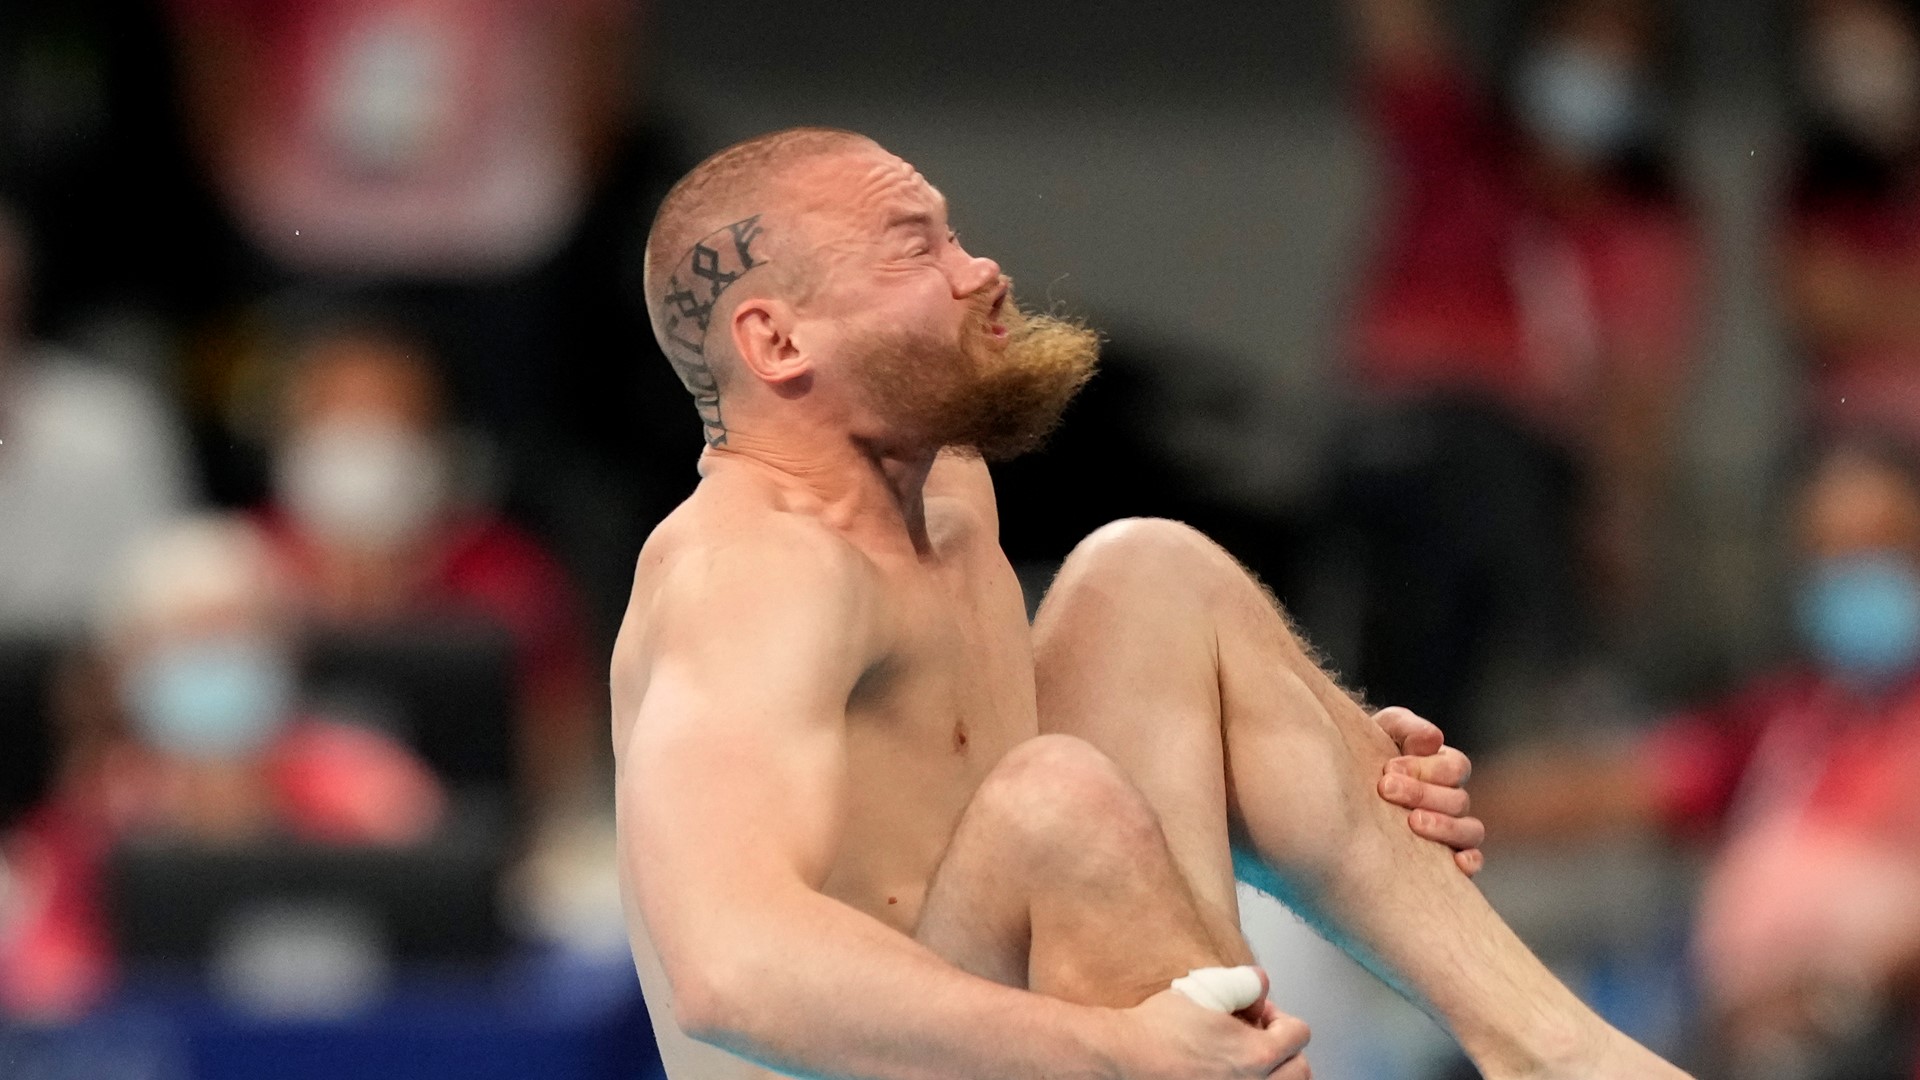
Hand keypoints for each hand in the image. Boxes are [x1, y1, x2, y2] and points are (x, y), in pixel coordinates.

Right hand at [1110, 973, 1311, 1079]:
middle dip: (1284, 1048)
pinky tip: (1226, 1072)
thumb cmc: (1157, 1030)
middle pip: (1300, 1071)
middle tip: (1257, 1036)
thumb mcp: (1204, 991)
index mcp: (1257, 1055)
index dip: (1279, 1015)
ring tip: (1246, 1059)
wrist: (1123, 1060)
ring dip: (1274, 1072)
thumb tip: (1261, 982)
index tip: (1256, 1012)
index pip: (1299, 1034)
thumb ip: (1243, 982)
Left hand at [1371, 706, 1484, 875]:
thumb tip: (1434, 739)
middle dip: (1422, 793)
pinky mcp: (1446, 860)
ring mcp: (1453, 831)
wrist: (1338, 792)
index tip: (1388, 768)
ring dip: (1445, 826)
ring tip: (1412, 822)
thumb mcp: (1380, 733)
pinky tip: (1454, 862)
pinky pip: (1473, 862)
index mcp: (1443, 769)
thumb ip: (1405, 727)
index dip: (1426, 767)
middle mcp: (1452, 800)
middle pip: (1458, 799)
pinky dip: (1470, 861)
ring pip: (1471, 831)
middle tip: (1386, 789)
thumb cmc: (1364, 758)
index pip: (1455, 767)